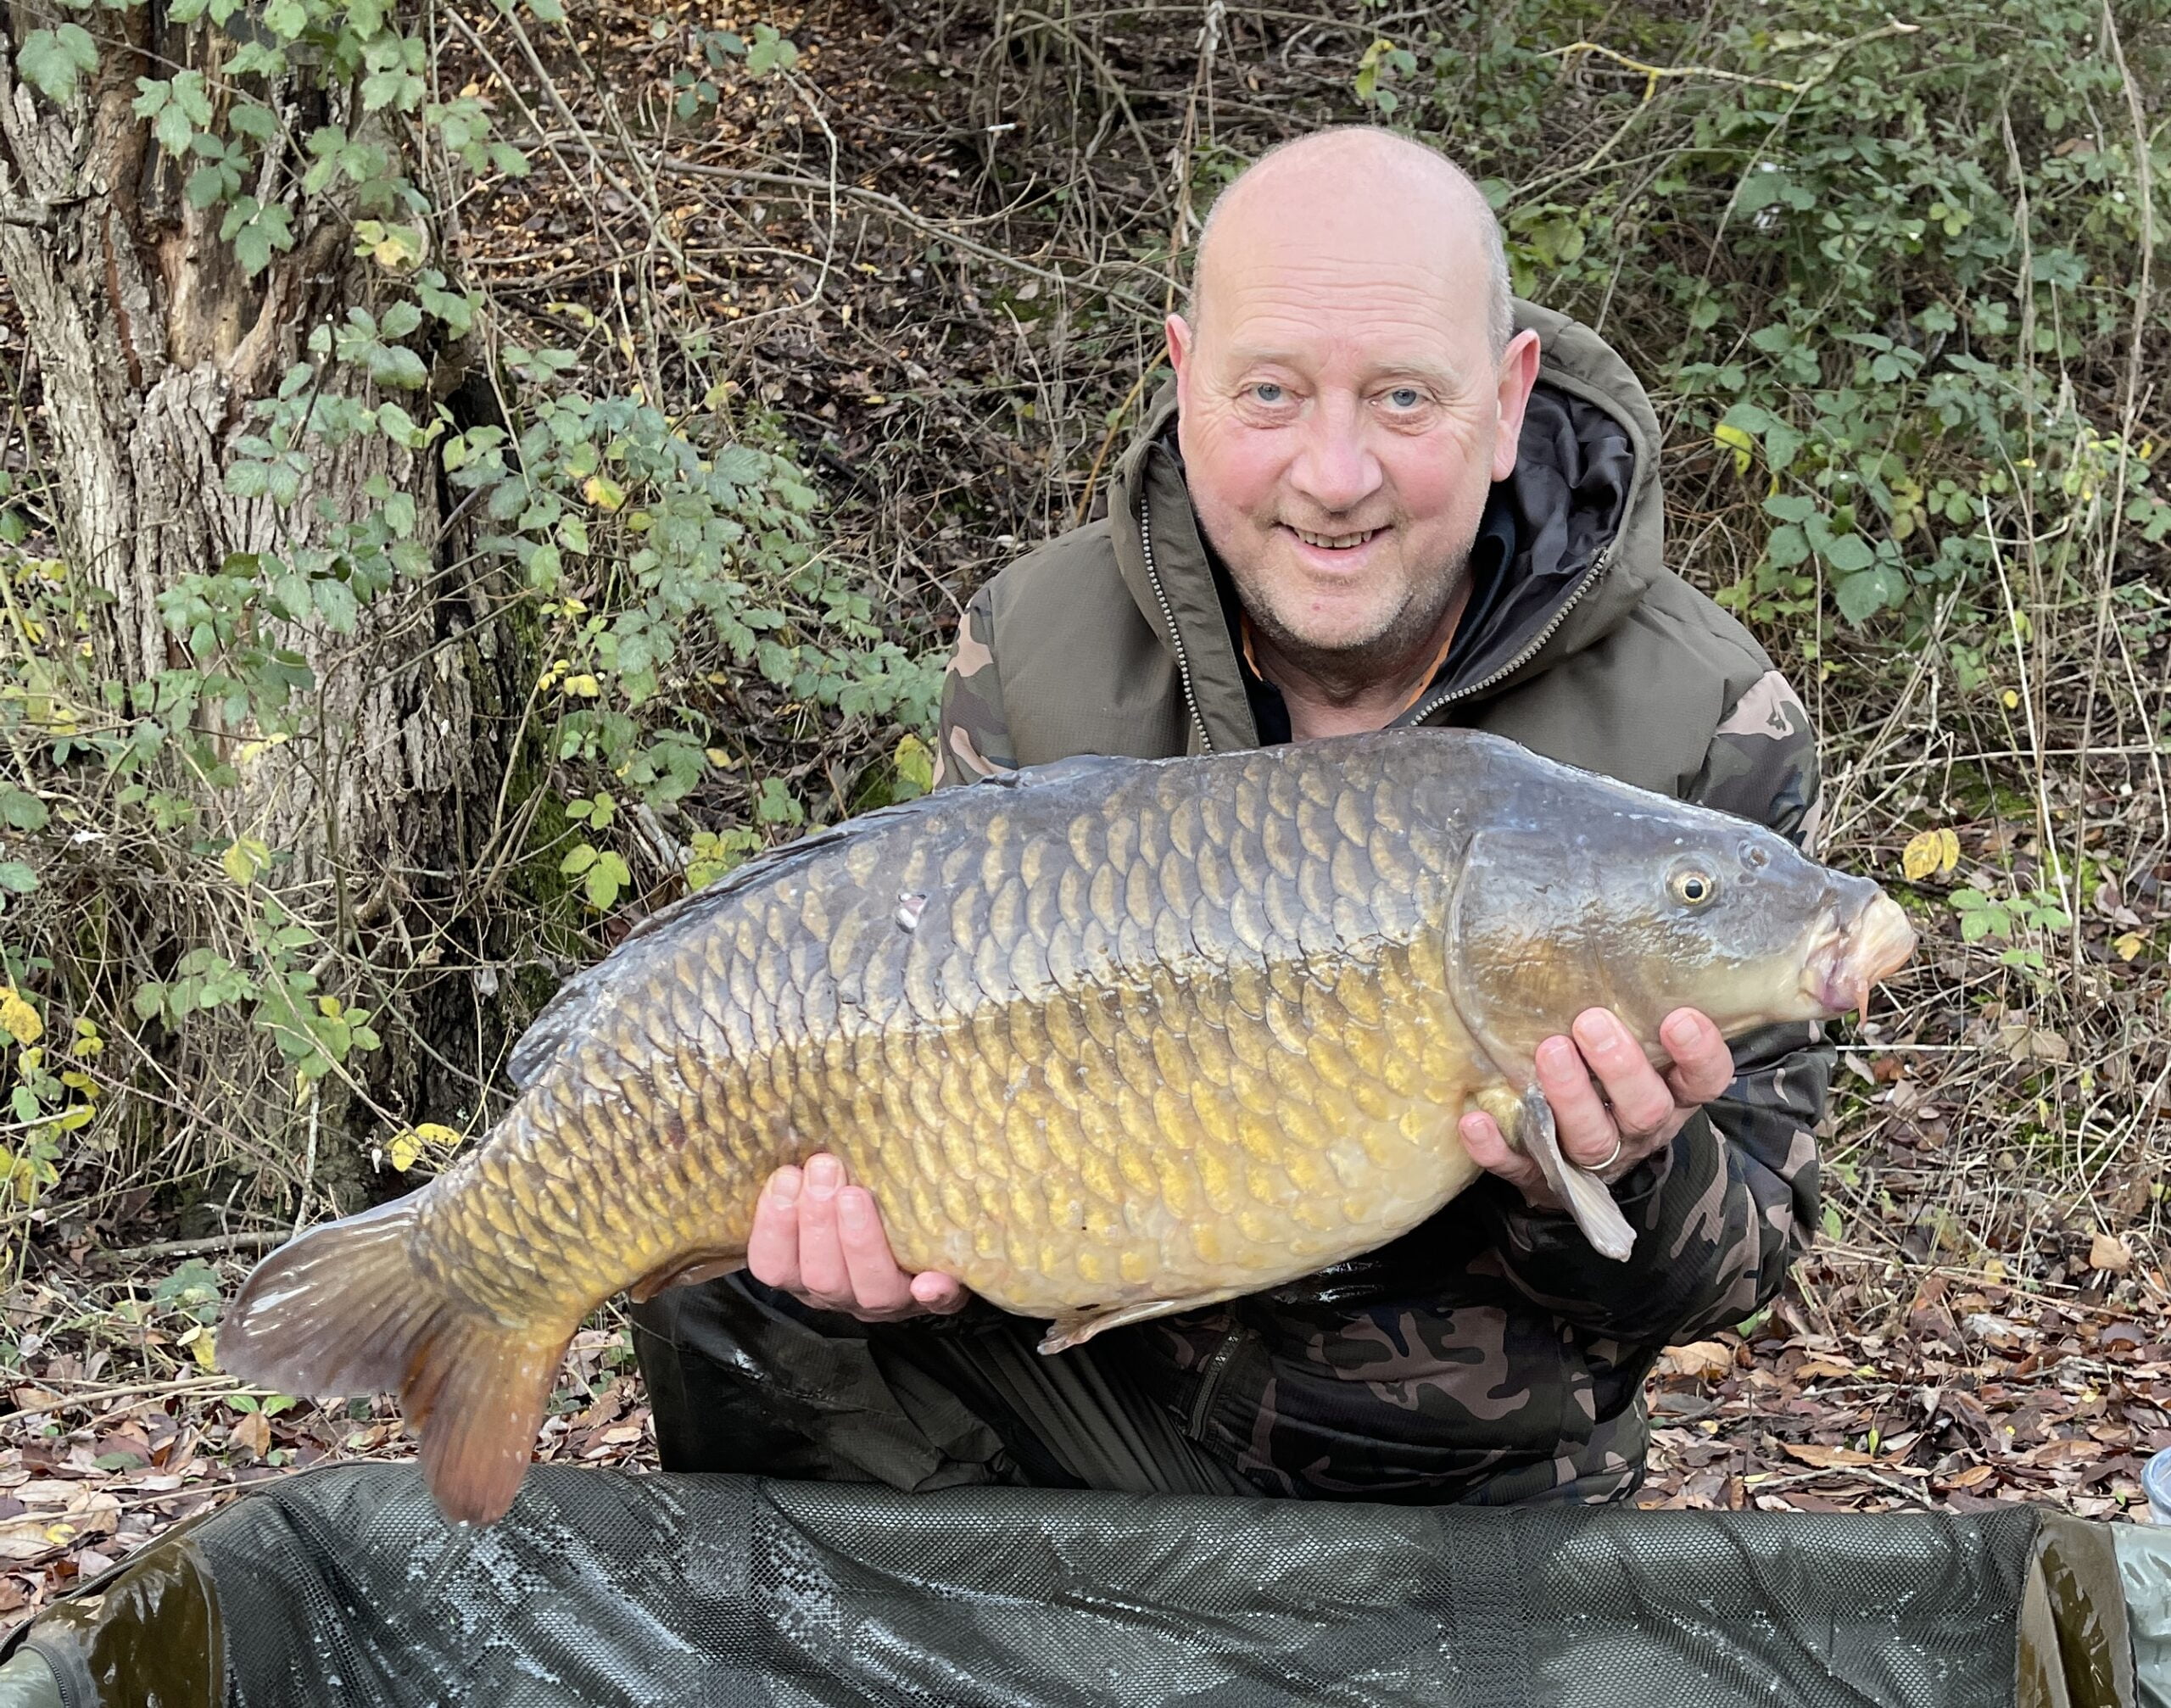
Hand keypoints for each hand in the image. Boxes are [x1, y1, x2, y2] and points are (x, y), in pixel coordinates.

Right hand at [746, 1152, 969, 1320]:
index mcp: (807, 1272)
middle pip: (822, 1278)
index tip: (786, 1177)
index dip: (774, 1227)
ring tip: (855, 1195)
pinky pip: (939, 1304)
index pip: (775, 1266)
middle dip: (817, 1222)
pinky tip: (928, 1282)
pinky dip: (935, 1294)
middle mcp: (844, 1294)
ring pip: (870, 1292)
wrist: (924, 1246)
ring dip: (860, 1243)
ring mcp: (891, 1301)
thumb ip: (806, 1180)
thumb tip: (793, 1156)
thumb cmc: (862, 1206)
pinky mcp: (939, 1300)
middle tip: (824, 1169)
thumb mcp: (824, 1196)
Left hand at [1459, 1008, 1734, 1211]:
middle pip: (1644, 1110)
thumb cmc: (1608, 1082)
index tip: (1679, 1018)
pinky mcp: (1540, 1176)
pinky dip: (1496, 1147)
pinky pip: (1519, 1166)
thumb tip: (1601, 930)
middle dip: (1620, 1068)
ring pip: (1591, 1139)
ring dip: (1569, 1097)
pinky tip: (1473, 1120)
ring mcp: (1591, 1158)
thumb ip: (1632, 1009)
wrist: (1578, 1169)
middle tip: (1591, 1023)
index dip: (1699, 1054)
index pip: (1703, 1080)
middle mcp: (1637, 1129)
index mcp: (1670, 1095)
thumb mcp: (1637, 1048)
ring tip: (1549, 1052)